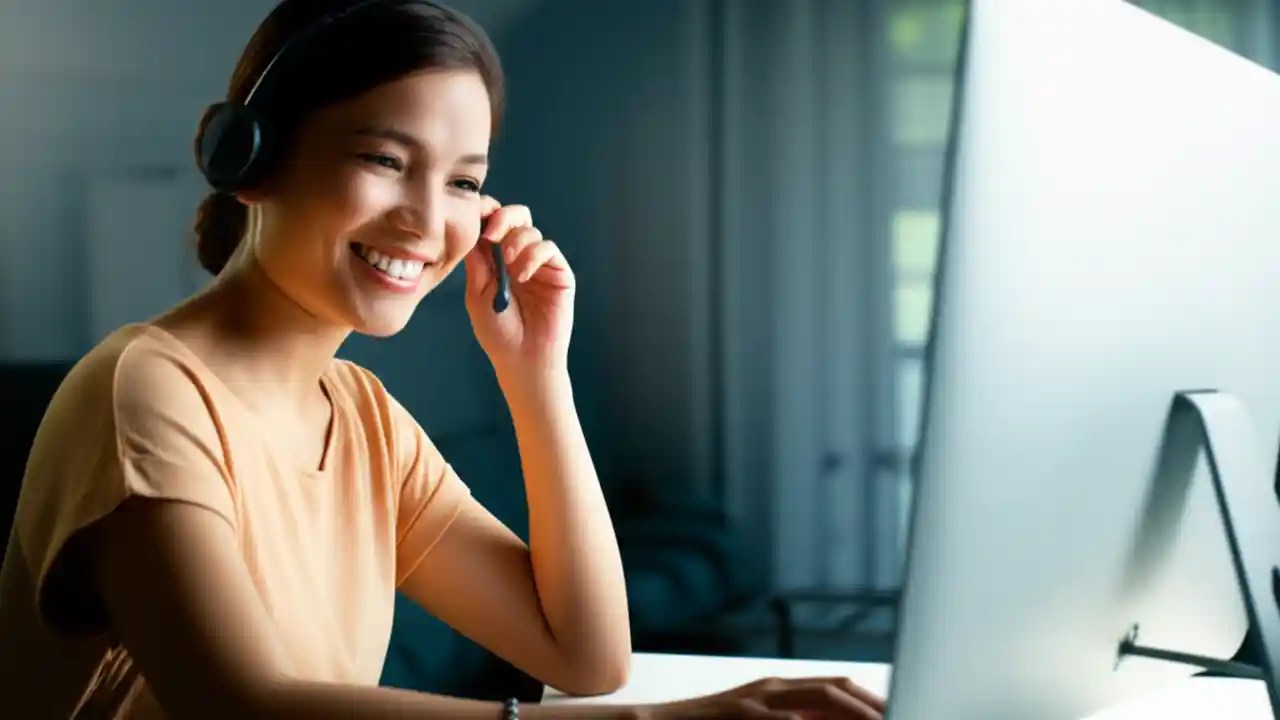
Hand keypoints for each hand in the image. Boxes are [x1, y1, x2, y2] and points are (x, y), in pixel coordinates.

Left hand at [463, 196, 575, 377]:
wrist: (523, 359)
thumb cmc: (498, 333)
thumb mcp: (477, 294)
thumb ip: (477, 262)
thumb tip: (472, 228)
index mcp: (496, 260)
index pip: (494, 224)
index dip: (486, 213)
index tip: (474, 214)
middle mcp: (520, 257)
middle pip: (517, 217)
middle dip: (503, 217)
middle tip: (492, 233)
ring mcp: (540, 264)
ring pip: (531, 231)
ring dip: (516, 243)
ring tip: (508, 265)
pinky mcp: (559, 273)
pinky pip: (548, 249)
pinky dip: (533, 256)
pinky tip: (522, 276)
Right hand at [639, 676, 885, 719]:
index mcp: (778, 689)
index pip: (836, 686)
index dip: (870, 699)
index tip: (898, 710)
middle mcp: (771, 689)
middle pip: (835, 689)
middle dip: (871, 705)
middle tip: (903, 715)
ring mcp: (754, 701)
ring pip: (818, 701)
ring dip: (853, 713)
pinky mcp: (739, 716)